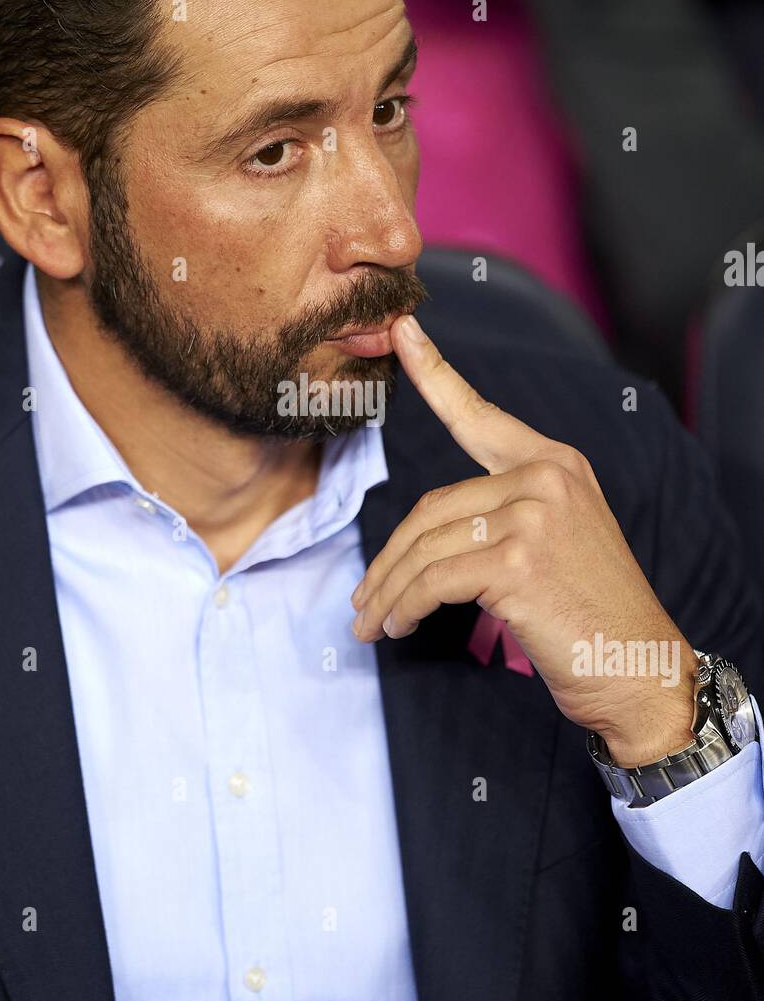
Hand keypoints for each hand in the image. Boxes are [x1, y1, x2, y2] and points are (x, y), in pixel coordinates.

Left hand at [351, 315, 697, 766]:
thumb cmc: (590, 616)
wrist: (638, 670)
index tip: (403, 331)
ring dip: (389, 591)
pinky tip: (398, 627)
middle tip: (363, 600)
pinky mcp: (519, 561)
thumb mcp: (555, 543)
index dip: (434, 373)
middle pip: (430, 507)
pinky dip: (405, 607)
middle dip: (389, 560)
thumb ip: (502, 515)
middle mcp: (545, 477)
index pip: (479, 415)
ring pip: (425, 547)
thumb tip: (423, 536)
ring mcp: (534, 515)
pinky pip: (433, 581)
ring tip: (374, 623)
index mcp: (555, 463)